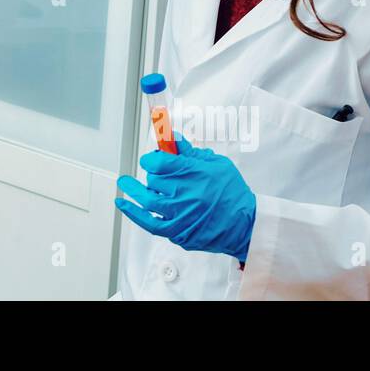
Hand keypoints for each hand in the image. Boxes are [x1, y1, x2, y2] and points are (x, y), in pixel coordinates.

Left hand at [115, 134, 256, 262]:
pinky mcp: (178, 232)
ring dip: (133, 189)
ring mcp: (180, 215)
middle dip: (152, 173)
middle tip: (155, 171)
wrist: (245, 225)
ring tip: (124, 182)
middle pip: (154, 180)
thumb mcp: (216, 164)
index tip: (153, 157)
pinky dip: (133, 213)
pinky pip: (149, 223)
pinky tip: (123, 203)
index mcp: (194, 174)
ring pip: (148, 199)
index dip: (153, 157)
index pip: (160, 161)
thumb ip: (191, 152)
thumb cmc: (233, 193)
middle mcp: (185, 194)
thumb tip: (172, 138)